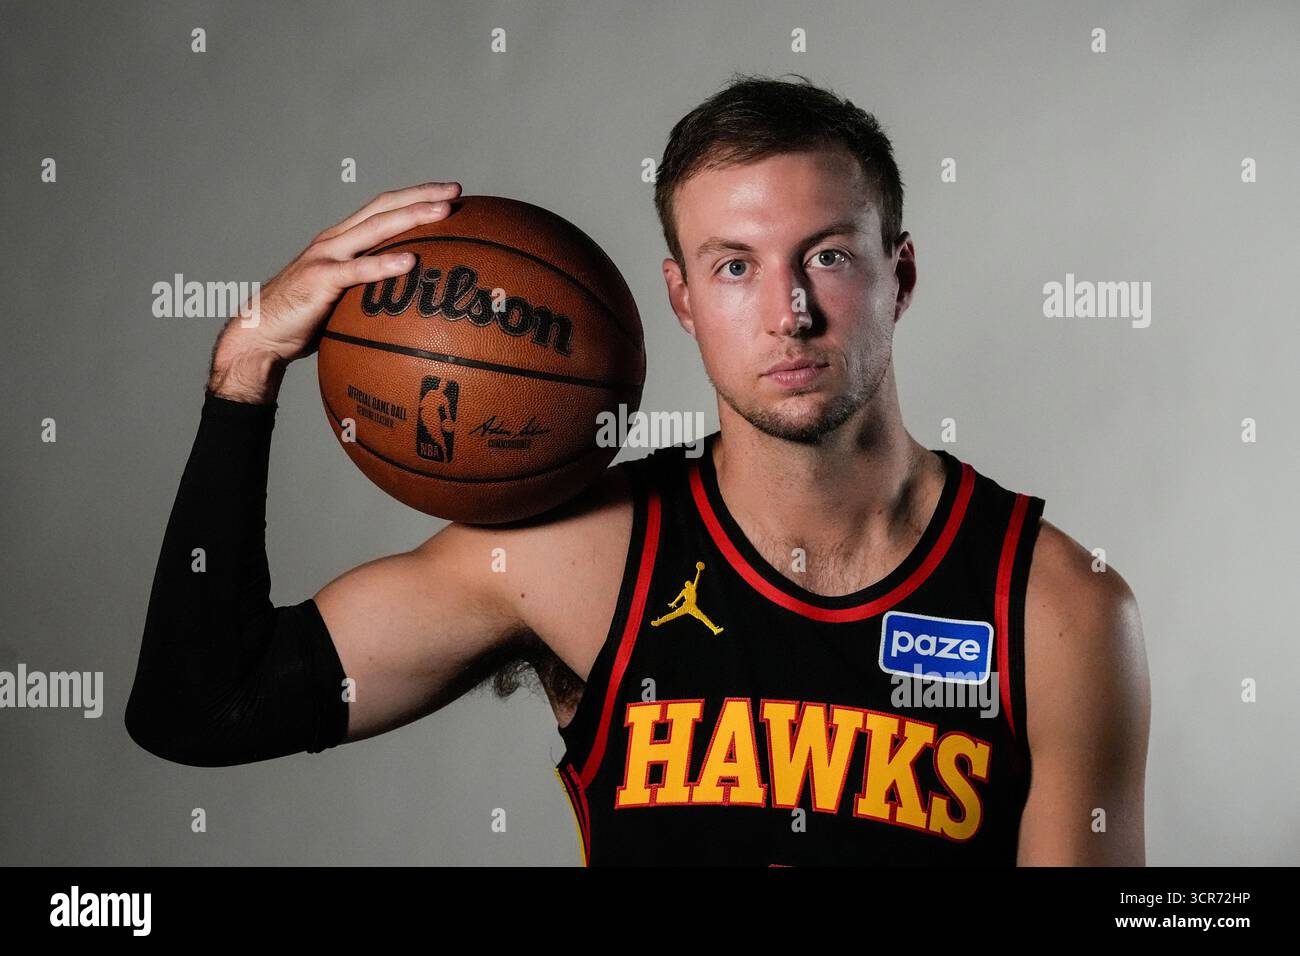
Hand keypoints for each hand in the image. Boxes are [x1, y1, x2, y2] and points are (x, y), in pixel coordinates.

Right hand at [208, 182, 460, 402]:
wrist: (260, 335)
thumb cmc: (306, 321)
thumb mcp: (345, 300)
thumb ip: (371, 292)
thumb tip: (411, 304)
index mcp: (342, 241)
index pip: (383, 209)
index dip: (415, 197)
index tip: (450, 194)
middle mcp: (334, 240)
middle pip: (383, 208)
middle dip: (421, 196)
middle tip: (457, 192)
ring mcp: (325, 256)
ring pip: (375, 229)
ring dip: (411, 217)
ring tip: (443, 212)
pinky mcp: (319, 279)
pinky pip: (357, 270)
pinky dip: (384, 264)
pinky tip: (410, 261)